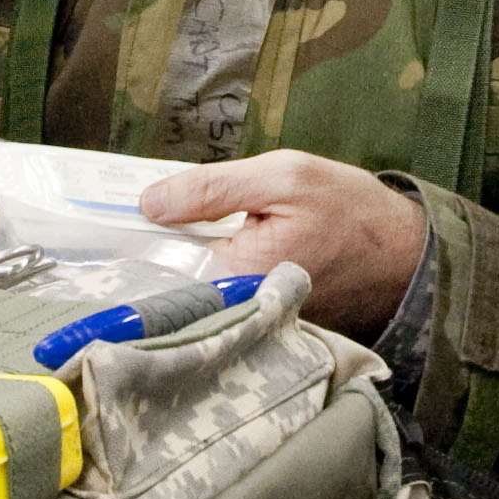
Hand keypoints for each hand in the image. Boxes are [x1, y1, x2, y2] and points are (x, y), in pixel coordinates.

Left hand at [142, 151, 426, 335]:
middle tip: (116, 218)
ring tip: (147, 229)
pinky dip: (195, 271)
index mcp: (237, 275)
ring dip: (167, 261)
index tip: (92, 225)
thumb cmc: (350, 212)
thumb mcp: (285, 177)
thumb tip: (151, 202)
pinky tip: (188, 246)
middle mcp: (236, 310)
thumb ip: (214, 188)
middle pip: (165, 284)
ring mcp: (245, 320)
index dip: (126, 247)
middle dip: (143, 253)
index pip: (157, 272)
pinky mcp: (255, 319)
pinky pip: (210, 295)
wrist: (406, 256)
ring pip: (186, 290)